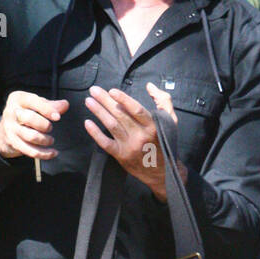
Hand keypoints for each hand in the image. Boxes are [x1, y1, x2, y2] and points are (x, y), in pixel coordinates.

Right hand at [0, 90, 68, 159]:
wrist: (6, 128)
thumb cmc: (26, 112)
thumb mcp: (36, 103)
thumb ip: (51, 104)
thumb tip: (65, 105)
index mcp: (18, 98)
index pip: (32, 101)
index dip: (46, 109)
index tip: (57, 117)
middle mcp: (11, 112)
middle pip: (29, 118)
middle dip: (44, 125)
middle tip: (50, 128)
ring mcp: (11, 129)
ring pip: (30, 136)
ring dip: (45, 140)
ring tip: (51, 140)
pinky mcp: (13, 143)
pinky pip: (30, 151)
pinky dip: (44, 154)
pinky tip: (53, 153)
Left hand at [84, 82, 186, 199]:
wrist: (163, 172)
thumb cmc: (165, 143)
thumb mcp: (171, 121)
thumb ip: (163, 100)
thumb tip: (149, 86)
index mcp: (153, 126)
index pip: (136, 109)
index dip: (123, 99)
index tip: (112, 90)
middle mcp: (140, 136)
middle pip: (120, 115)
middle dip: (105, 101)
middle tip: (94, 90)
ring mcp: (129, 147)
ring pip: (111, 126)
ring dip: (98, 112)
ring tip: (89, 101)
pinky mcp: (121, 156)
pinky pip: (105, 144)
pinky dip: (95, 133)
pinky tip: (88, 123)